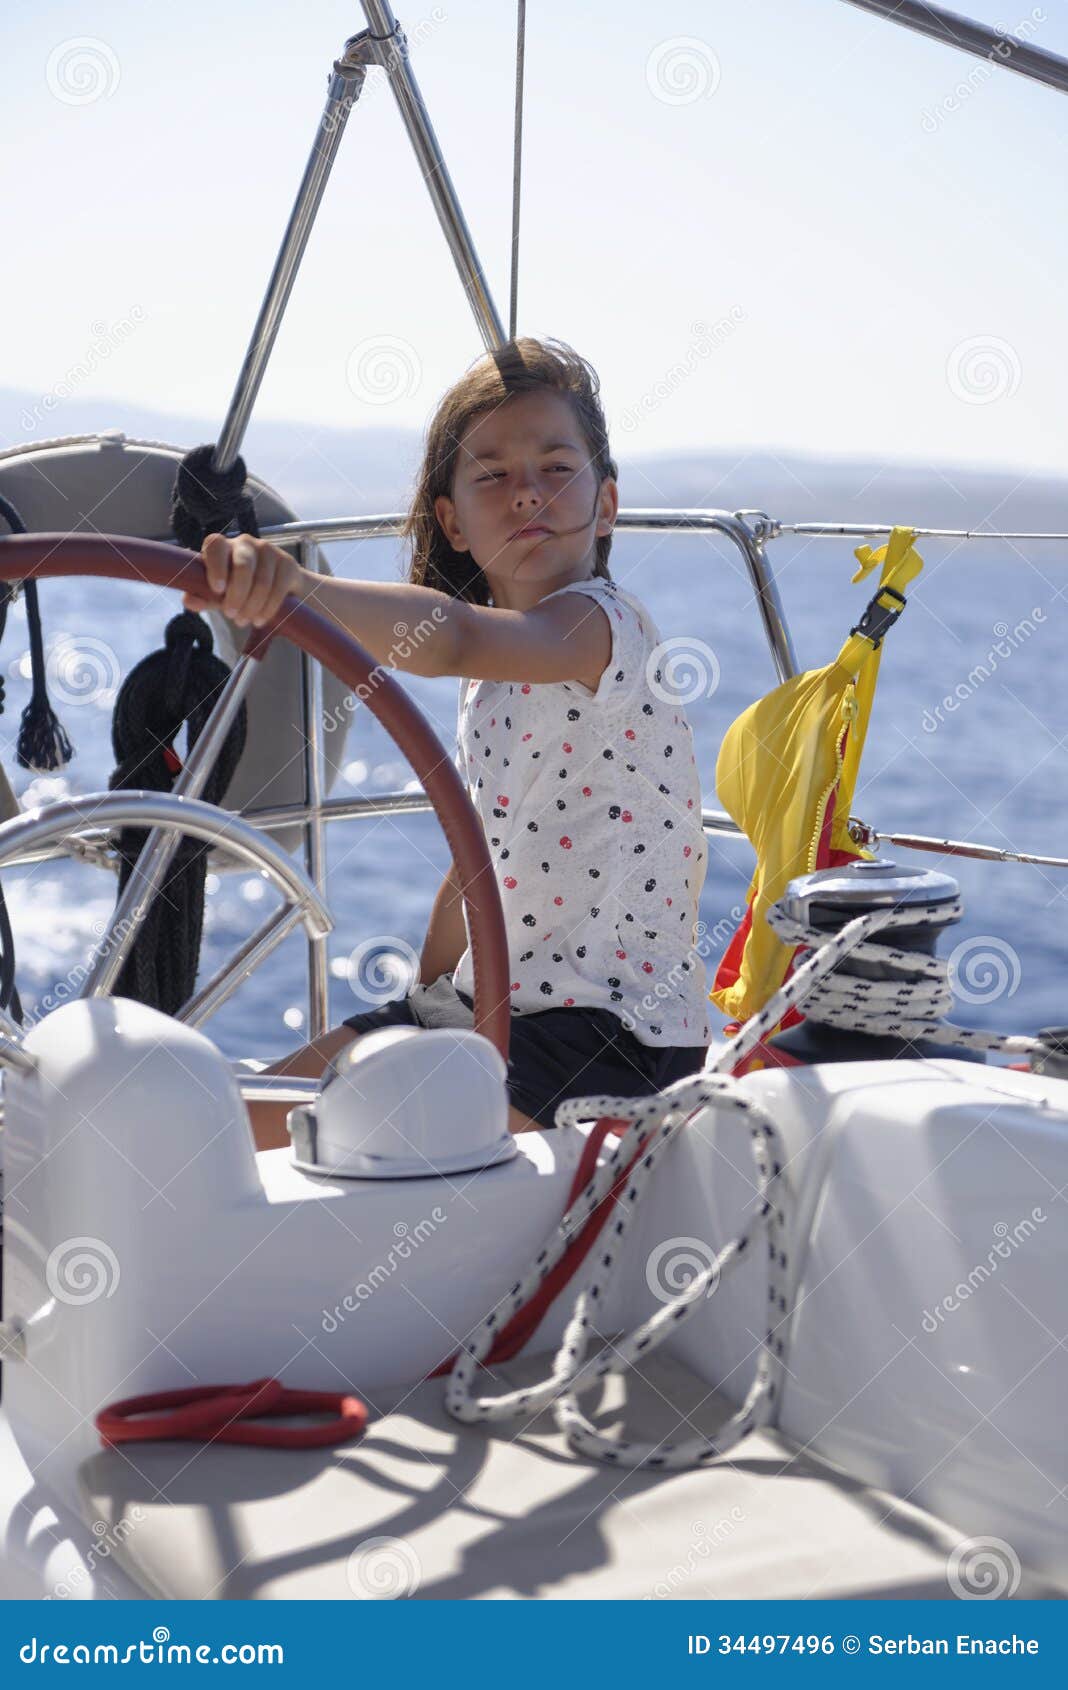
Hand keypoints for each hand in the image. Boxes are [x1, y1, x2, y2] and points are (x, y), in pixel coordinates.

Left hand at [183, 533, 309, 628]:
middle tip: (231, 616)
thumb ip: (203, 597)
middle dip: (237, 595)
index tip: (217, 589)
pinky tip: (260, 619)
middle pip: (242, 565)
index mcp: (223, 547)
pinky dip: (268, 608)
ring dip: (252, 607)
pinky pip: (277, 588)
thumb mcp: (219, 596)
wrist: (280, 590)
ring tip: (245, 620)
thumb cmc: (241, 589)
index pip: (215, 545)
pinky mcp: (287, 563)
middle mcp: (245, 543)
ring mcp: (268, 551)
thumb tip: (188, 601)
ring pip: (261, 581)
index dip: (216, 566)